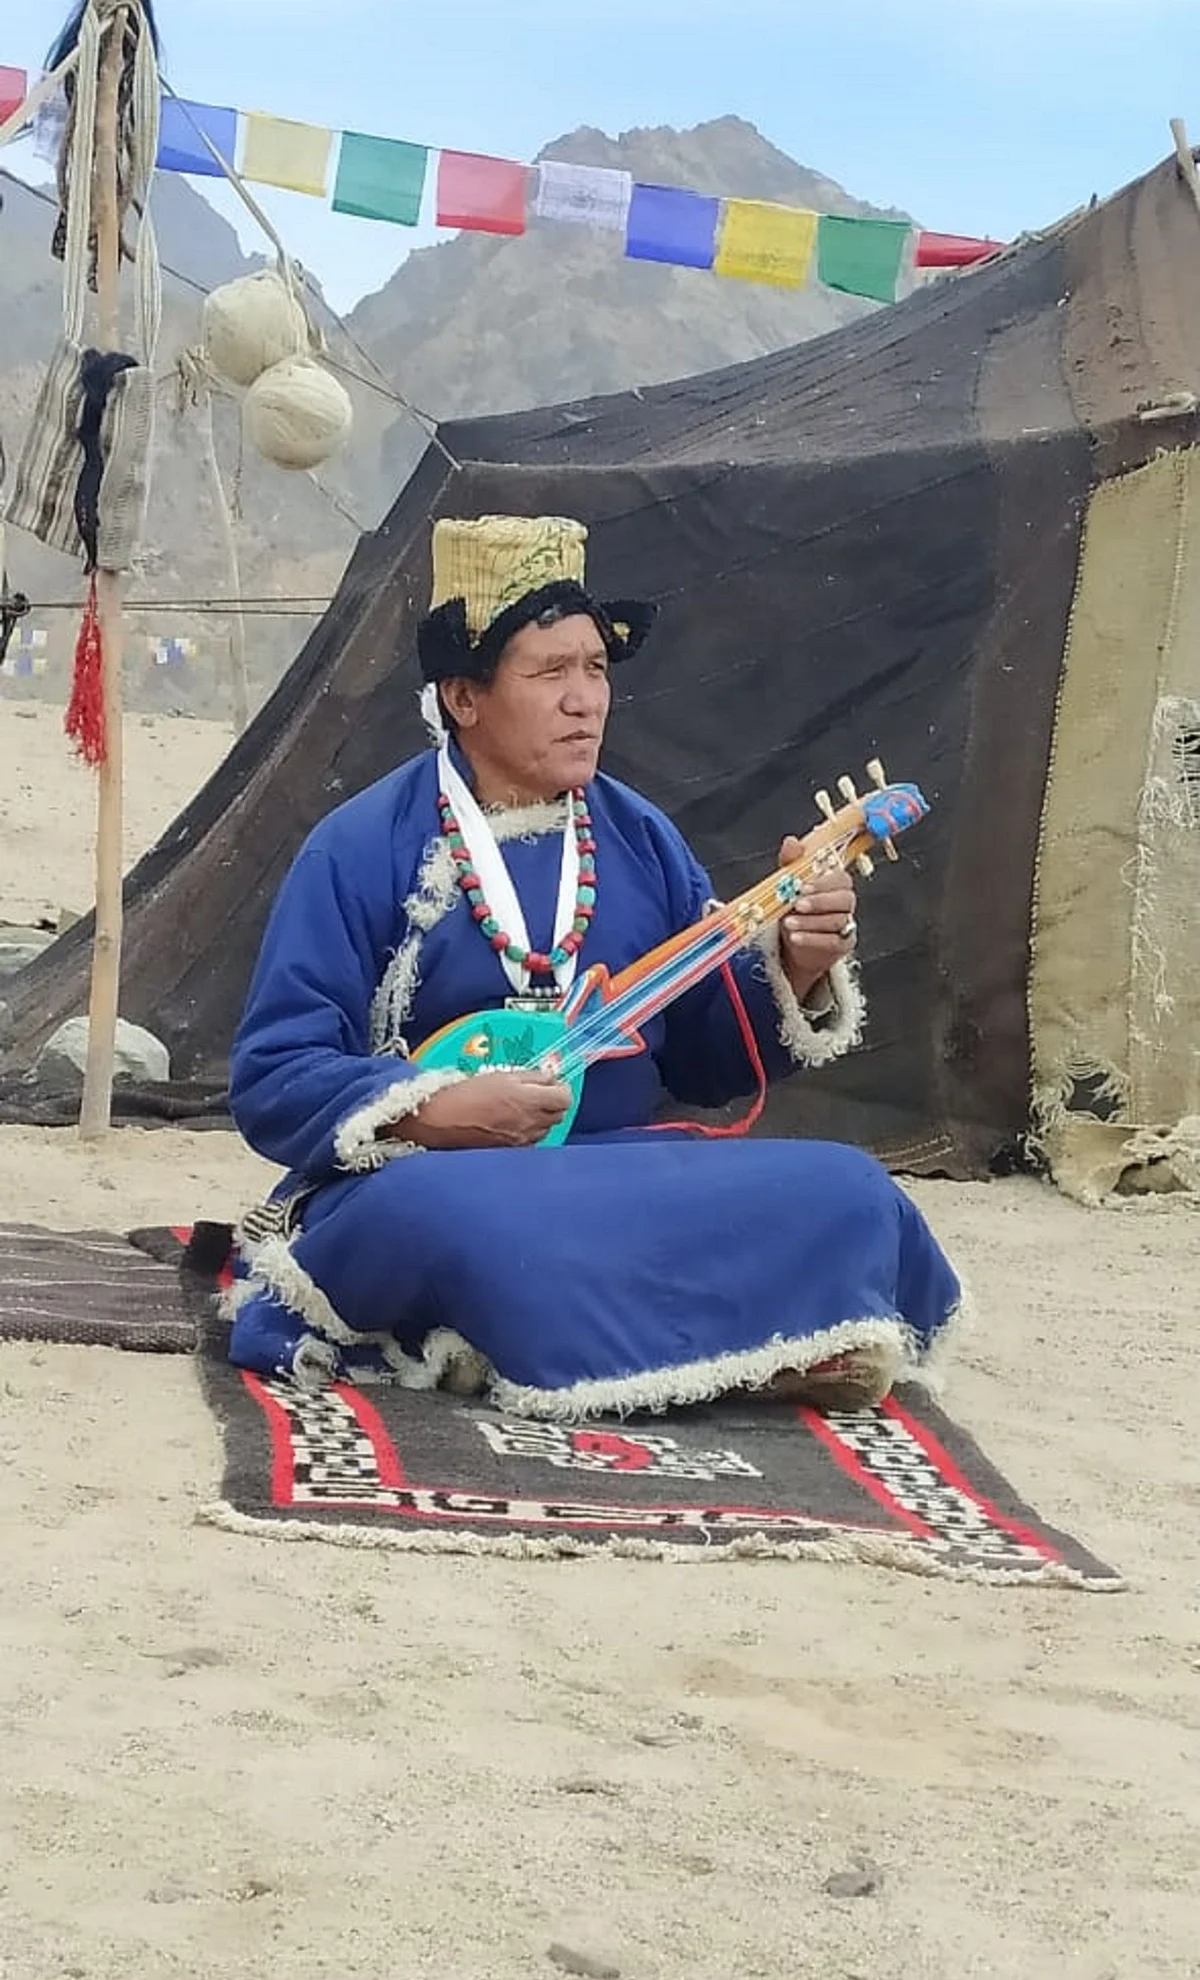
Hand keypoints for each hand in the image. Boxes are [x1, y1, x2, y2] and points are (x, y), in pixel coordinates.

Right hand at [396, 1069, 571, 1150]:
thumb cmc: (465, 1094)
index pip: (565, 1097)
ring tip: (519, 1109)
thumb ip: (531, 1077)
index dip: (560, 1088)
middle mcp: (531, 1123)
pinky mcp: (511, 1151)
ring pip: (546, 1128)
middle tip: (535, 1094)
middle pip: (559, 1114)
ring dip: (540, 1118)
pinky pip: (531, 1140)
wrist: (439, 1122)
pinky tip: (510, 1123)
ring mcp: (523, 1140)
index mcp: (528, 1099)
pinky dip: (528, 1131)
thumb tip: (551, 1078)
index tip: (550, 1084)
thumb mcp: (500, 1076)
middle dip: (552, 1102)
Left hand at [777, 839, 857, 1000]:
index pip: (841, 879)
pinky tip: (795, 937)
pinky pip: (832, 942)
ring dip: (811, 922)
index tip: (803, 887)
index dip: (824, 883)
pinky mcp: (842, 944)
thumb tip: (792, 842)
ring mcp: (846, 924)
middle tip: (798, 905)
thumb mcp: (788, 884)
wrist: (793, 944)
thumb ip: (792, 863)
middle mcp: (845, 903)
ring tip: (788, 923)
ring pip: (837, 921)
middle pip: (845, 899)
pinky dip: (813, 939)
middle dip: (820, 902)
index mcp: (835, 884)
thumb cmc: (794, 909)